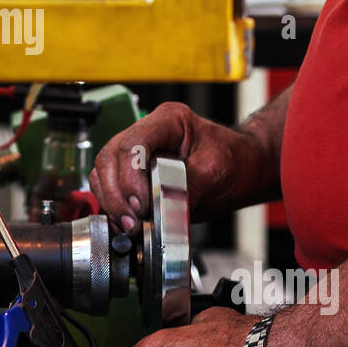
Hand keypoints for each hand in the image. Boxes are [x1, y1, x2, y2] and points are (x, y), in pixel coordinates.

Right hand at [90, 102, 277, 232]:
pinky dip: (114, 207)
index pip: (132, 144)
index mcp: (168, 120)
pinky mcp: (134, 172)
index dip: (130, 178)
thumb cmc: (235, 161)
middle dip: (117, 194)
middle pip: (110, 158)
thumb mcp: (216, 173)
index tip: (142, 206)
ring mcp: (138, 151)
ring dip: (112, 202)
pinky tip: (126, 223)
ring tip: (130, 225)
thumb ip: (186, 190)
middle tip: (133, 222)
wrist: (243, 168)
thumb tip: (161, 212)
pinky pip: (111, 187)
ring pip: (104, 173)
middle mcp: (147, 131)